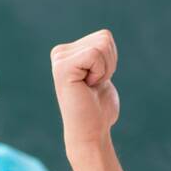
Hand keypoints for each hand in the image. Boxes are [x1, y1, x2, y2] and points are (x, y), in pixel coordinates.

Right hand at [50, 29, 119, 156]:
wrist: (91, 132)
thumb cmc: (99, 109)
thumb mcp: (102, 74)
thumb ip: (100, 55)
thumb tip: (104, 38)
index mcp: (68, 52)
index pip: (104, 37)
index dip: (110, 61)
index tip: (96, 81)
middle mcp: (59, 52)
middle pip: (104, 38)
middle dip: (109, 64)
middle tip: (94, 86)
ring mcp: (59, 59)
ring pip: (102, 45)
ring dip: (105, 69)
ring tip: (90, 87)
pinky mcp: (62, 67)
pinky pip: (96, 54)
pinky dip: (100, 73)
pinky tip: (88, 87)